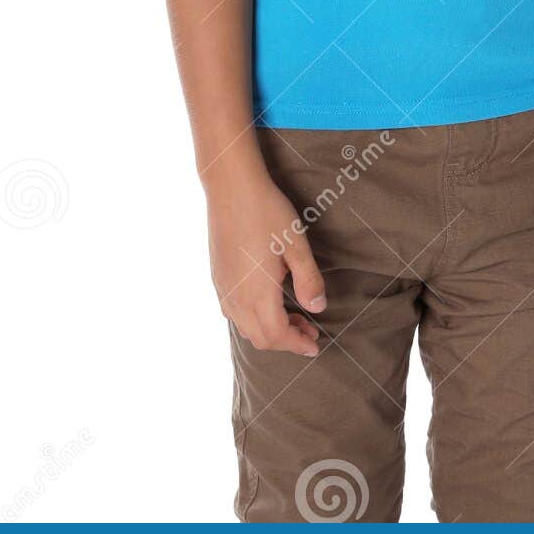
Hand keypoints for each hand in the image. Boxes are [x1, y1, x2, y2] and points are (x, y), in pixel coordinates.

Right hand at [206, 168, 325, 356]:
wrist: (231, 188)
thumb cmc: (267, 212)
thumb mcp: (297, 245)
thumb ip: (308, 280)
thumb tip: (317, 308)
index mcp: (258, 295)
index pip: (277, 336)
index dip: (297, 344)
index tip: (314, 345)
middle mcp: (236, 298)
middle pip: (260, 338)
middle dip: (286, 340)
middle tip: (308, 329)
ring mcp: (223, 288)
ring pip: (245, 327)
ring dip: (269, 330)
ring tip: (292, 315)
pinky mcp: (217, 277)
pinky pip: (233, 312)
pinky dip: (253, 319)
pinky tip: (267, 302)